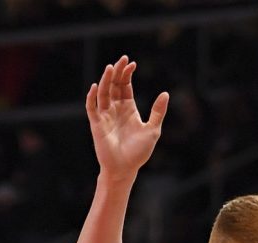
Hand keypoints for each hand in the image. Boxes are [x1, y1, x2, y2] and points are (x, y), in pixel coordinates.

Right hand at [86, 56, 168, 183]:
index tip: (132, 64)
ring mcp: (105, 115)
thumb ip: (158, 112)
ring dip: (106, 80)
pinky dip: (92, 97)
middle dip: (117, 71)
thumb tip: (165, 93)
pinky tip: (96, 86)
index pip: (125, 85)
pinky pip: (92, 107)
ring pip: (103, 92)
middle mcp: (115, 109)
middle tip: (122, 60)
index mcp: (128, 108)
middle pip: (114, 84)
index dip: (127, 73)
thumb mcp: (152, 130)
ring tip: (110, 68)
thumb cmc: (138, 153)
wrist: (125, 169)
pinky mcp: (97, 124)